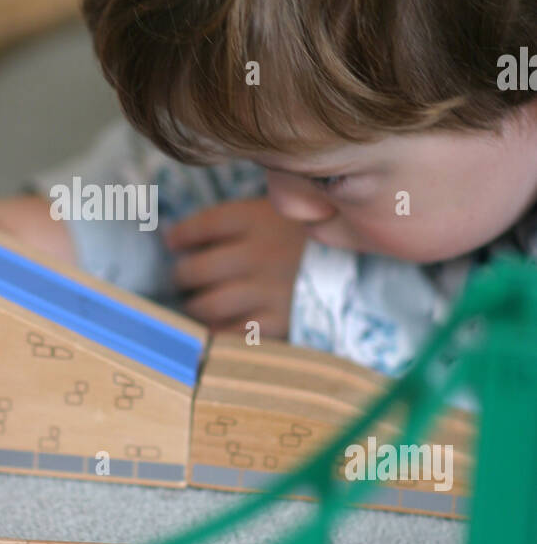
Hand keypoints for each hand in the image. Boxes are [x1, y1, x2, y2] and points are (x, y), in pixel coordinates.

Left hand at [164, 197, 307, 336]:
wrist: (369, 269)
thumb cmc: (318, 239)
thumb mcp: (287, 210)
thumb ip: (244, 219)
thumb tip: (183, 234)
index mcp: (258, 219)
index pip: (200, 227)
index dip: (180, 236)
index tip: (174, 242)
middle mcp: (257, 254)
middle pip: (195, 269)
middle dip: (184, 275)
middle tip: (186, 276)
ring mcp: (267, 290)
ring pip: (208, 303)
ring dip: (197, 305)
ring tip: (201, 302)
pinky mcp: (279, 321)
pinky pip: (232, 333)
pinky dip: (220, 331)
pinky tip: (221, 325)